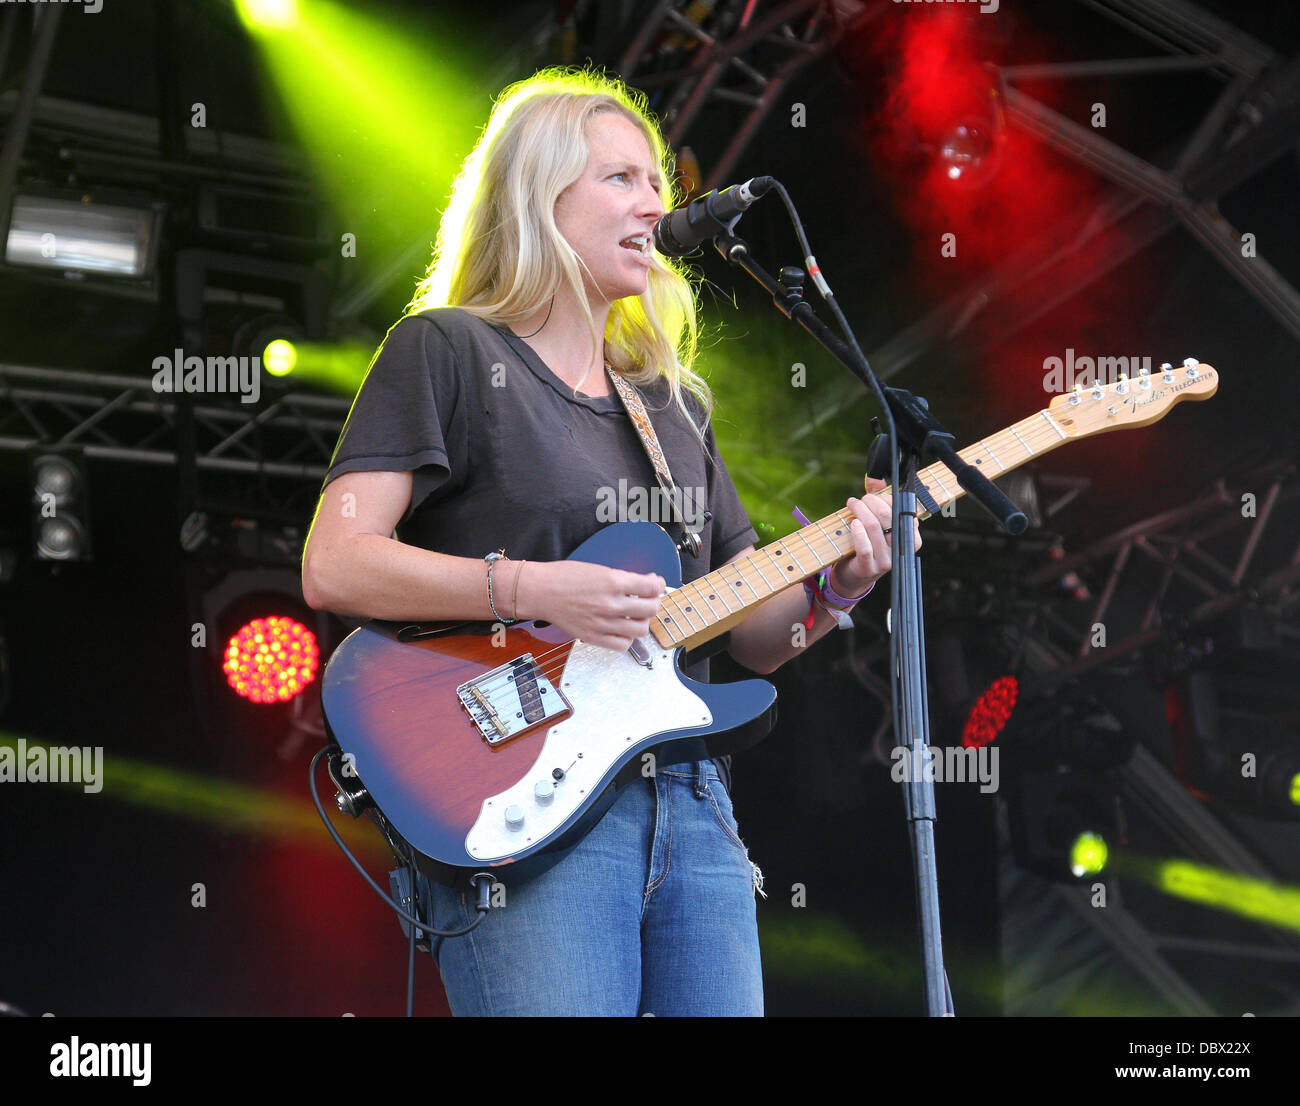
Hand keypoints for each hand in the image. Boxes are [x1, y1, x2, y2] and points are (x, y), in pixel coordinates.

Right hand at [516, 560, 664, 652]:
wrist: (541, 591)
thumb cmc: (564, 577)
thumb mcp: (599, 569)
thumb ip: (622, 579)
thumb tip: (644, 584)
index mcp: (613, 582)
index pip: (651, 587)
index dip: (658, 584)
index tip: (655, 584)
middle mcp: (610, 604)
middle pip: (650, 609)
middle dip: (653, 602)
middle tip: (648, 599)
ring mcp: (602, 623)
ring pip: (640, 629)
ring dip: (642, 622)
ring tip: (635, 616)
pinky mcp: (593, 637)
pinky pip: (622, 645)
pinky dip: (627, 639)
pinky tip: (622, 630)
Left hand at [827, 477, 921, 596]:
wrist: (855, 575)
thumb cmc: (868, 545)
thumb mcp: (877, 525)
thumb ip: (878, 503)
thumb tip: (874, 479)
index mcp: (911, 539)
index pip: (904, 512)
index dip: (888, 499)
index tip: (876, 495)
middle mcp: (900, 550)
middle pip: (888, 516)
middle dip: (872, 501)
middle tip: (861, 499)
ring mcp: (885, 561)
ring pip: (874, 527)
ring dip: (860, 510)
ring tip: (852, 504)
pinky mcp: (869, 568)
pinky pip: (865, 546)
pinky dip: (857, 531)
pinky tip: (853, 522)